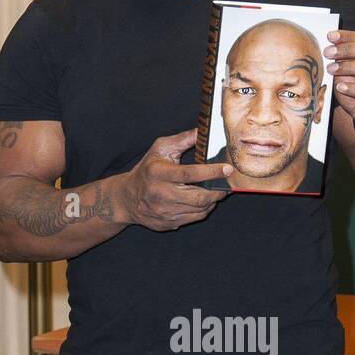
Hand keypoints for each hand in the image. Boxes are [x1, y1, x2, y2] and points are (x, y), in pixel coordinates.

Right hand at [116, 128, 232, 230]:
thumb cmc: (147, 170)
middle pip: (199, 197)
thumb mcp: (160, 149)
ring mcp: (166, 212)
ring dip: (213, 200)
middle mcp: (162, 195)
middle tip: (227, 183)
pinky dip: (204, 209)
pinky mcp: (169, 223)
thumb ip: (183, 139)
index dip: (211, 172)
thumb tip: (203, 131)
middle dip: (218, 191)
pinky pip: (195, 218)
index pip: (190, 174)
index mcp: (159, 174)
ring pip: (200, 209)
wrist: (127, 198)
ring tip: (217, 190)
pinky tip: (205, 200)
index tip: (227, 169)